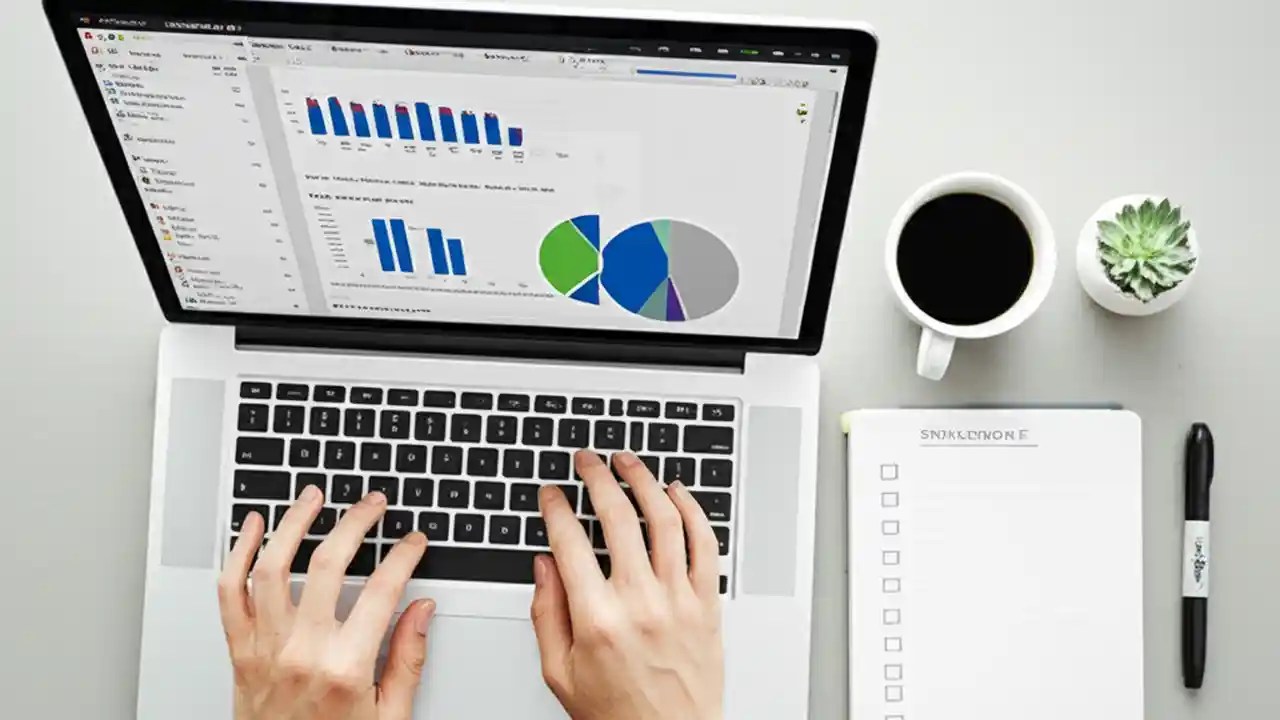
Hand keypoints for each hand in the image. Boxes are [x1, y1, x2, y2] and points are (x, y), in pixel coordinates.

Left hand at [218, 487, 435, 719]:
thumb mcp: (390, 717)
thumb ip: (408, 659)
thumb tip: (422, 612)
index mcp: (346, 668)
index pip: (381, 590)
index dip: (403, 556)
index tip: (412, 542)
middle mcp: (301, 653)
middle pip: (325, 565)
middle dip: (355, 522)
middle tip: (372, 504)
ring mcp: (265, 650)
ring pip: (272, 567)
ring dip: (292, 523)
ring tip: (312, 498)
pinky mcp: (239, 654)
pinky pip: (230, 593)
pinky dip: (237, 553)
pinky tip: (253, 528)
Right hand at [532, 451, 724, 719]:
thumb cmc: (617, 715)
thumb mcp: (560, 673)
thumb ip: (546, 614)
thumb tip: (543, 564)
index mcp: (597, 620)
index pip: (570, 542)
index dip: (556, 508)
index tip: (551, 493)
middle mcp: (640, 603)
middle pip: (617, 518)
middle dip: (597, 477)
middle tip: (587, 460)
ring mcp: (678, 600)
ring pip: (664, 520)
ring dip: (644, 481)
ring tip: (628, 462)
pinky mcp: (707, 605)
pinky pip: (705, 544)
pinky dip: (692, 510)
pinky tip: (676, 492)